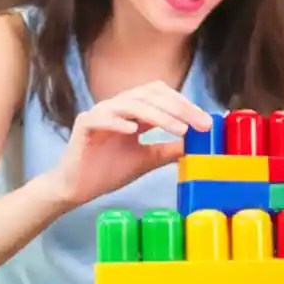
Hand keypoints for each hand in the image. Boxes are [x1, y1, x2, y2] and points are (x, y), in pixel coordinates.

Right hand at [48, 81, 212, 206]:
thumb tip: (197, 144)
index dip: (184, 105)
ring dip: (157, 115)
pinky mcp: (84, 125)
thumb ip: (169, 149)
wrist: (78, 189)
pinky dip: (118, 122)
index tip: (205, 123)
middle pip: (150, 95)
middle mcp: (118, 106)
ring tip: (178, 129)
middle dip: (178, 108)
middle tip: (199, 124)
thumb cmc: (109, 170)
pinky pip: (101, 117)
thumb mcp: (148, 159)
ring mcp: (100, 113)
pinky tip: (134, 131)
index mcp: (133, 111)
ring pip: (131, 104)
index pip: (162, 96)